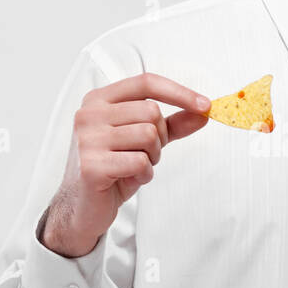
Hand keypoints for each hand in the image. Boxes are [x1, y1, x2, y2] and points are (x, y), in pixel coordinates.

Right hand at [45, 72, 210, 256]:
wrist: (83, 204)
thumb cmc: (111, 167)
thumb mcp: (143, 140)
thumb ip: (171, 124)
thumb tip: (202, 112)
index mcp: (99, 100)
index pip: (146, 83)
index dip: (179, 92)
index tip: (204, 105)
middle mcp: (90, 114)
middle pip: (151, 112)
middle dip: (160, 137)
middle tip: (145, 154)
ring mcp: (88, 139)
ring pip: (148, 135)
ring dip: (152, 157)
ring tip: (135, 166)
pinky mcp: (92, 165)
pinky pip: (140, 162)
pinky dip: (145, 174)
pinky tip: (130, 178)